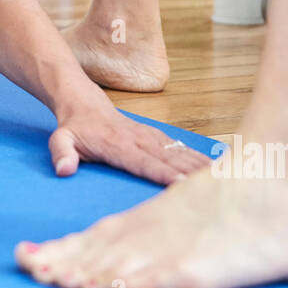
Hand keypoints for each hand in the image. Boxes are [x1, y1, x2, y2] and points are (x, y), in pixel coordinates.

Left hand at [49, 101, 209, 184]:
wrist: (84, 102)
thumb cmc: (74, 128)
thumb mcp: (60, 139)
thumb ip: (61, 154)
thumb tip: (64, 170)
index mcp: (117, 145)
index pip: (143, 162)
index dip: (163, 173)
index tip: (182, 184)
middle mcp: (138, 139)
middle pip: (169, 157)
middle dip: (192, 171)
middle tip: (218, 185)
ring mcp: (149, 136)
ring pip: (179, 151)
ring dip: (201, 164)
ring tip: (227, 176)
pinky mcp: (156, 136)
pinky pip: (179, 147)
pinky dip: (198, 156)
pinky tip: (216, 166)